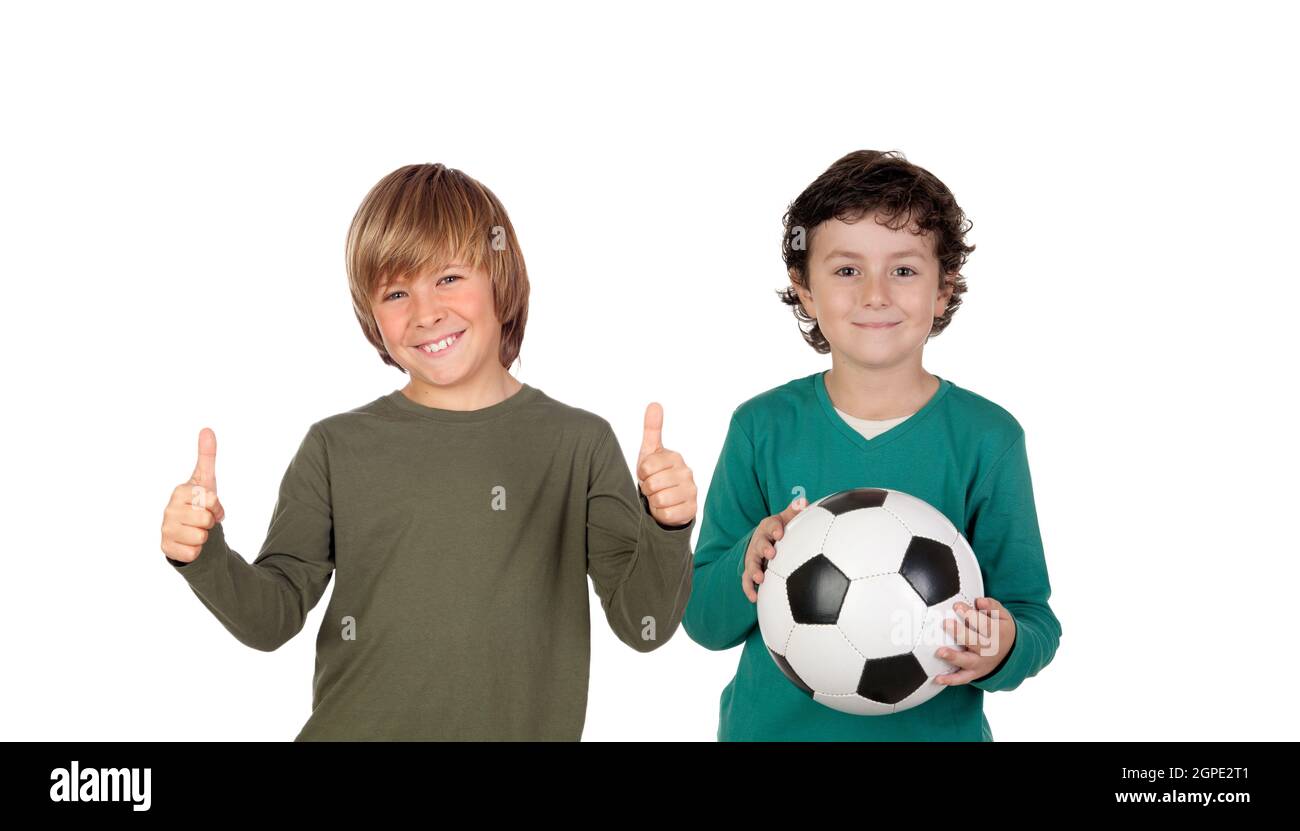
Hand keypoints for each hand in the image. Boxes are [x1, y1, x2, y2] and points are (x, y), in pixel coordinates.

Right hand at [160, 427, 225, 563]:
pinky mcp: (166, 548)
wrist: (188, 530)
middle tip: (203, 519)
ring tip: (196, 530)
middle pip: (206, 520)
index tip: (210, 505)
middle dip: (211, 522)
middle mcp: (168, 510)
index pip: (211, 500)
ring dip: (204, 537)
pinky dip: (196, 551)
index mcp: (179, 492)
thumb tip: (207, 429)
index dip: (216, 506)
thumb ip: (206, 456)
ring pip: (201, 538)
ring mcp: (165, 529)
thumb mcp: (205, 480)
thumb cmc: (198, 504)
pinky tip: (189, 543)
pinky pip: (193, 553)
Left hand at [635, 402, 696, 528]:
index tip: (647, 474)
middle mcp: (687, 472)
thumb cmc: (657, 475)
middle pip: (652, 484)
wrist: (668, 502)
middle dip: (647, 489)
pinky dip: (662, 514)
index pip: (646, 466)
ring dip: (654, 502)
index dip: (641, 473)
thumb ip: (652, 429)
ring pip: (659, 499)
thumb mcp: (650, 452)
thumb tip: (654, 404)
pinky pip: (667, 514)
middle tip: (653, 487)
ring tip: (659, 497)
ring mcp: (692, 491)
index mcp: (675, 457)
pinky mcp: (692, 510)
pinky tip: (666, 508)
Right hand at [741, 496, 806, 602]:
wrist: (769, 540)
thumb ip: (796, 510)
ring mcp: (753, 557)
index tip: (780, 533)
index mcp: (768, 527)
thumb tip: (804, 501)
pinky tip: (755, 599)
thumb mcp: (788, 517)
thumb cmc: (783, 529)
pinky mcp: (752, 571)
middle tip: (770, 553)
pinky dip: (749, 589)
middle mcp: (758, 541)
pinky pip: (748, 581)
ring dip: (754, 571)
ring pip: (750, 564)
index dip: (774, 528)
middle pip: (758, 544)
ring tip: (759, 579)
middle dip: (763, 548)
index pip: (771, 525)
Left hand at [934, 597, 1016, 684]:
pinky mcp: (974, 673)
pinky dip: (950, 680)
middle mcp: (989, 649)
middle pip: (974, 641)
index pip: (983, 623)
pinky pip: (962, 678)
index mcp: (997, 633)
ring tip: (940, 652)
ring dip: (953, 657)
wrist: (1012, 654)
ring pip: (967, 661)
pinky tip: (937, 679)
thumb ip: (992, 606)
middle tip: (946, 623)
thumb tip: (979, 601)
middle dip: (960, 633)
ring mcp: (981, 662)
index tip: (956, 605)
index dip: (970, 614)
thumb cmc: (1000, 629)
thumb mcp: (1002, 615)